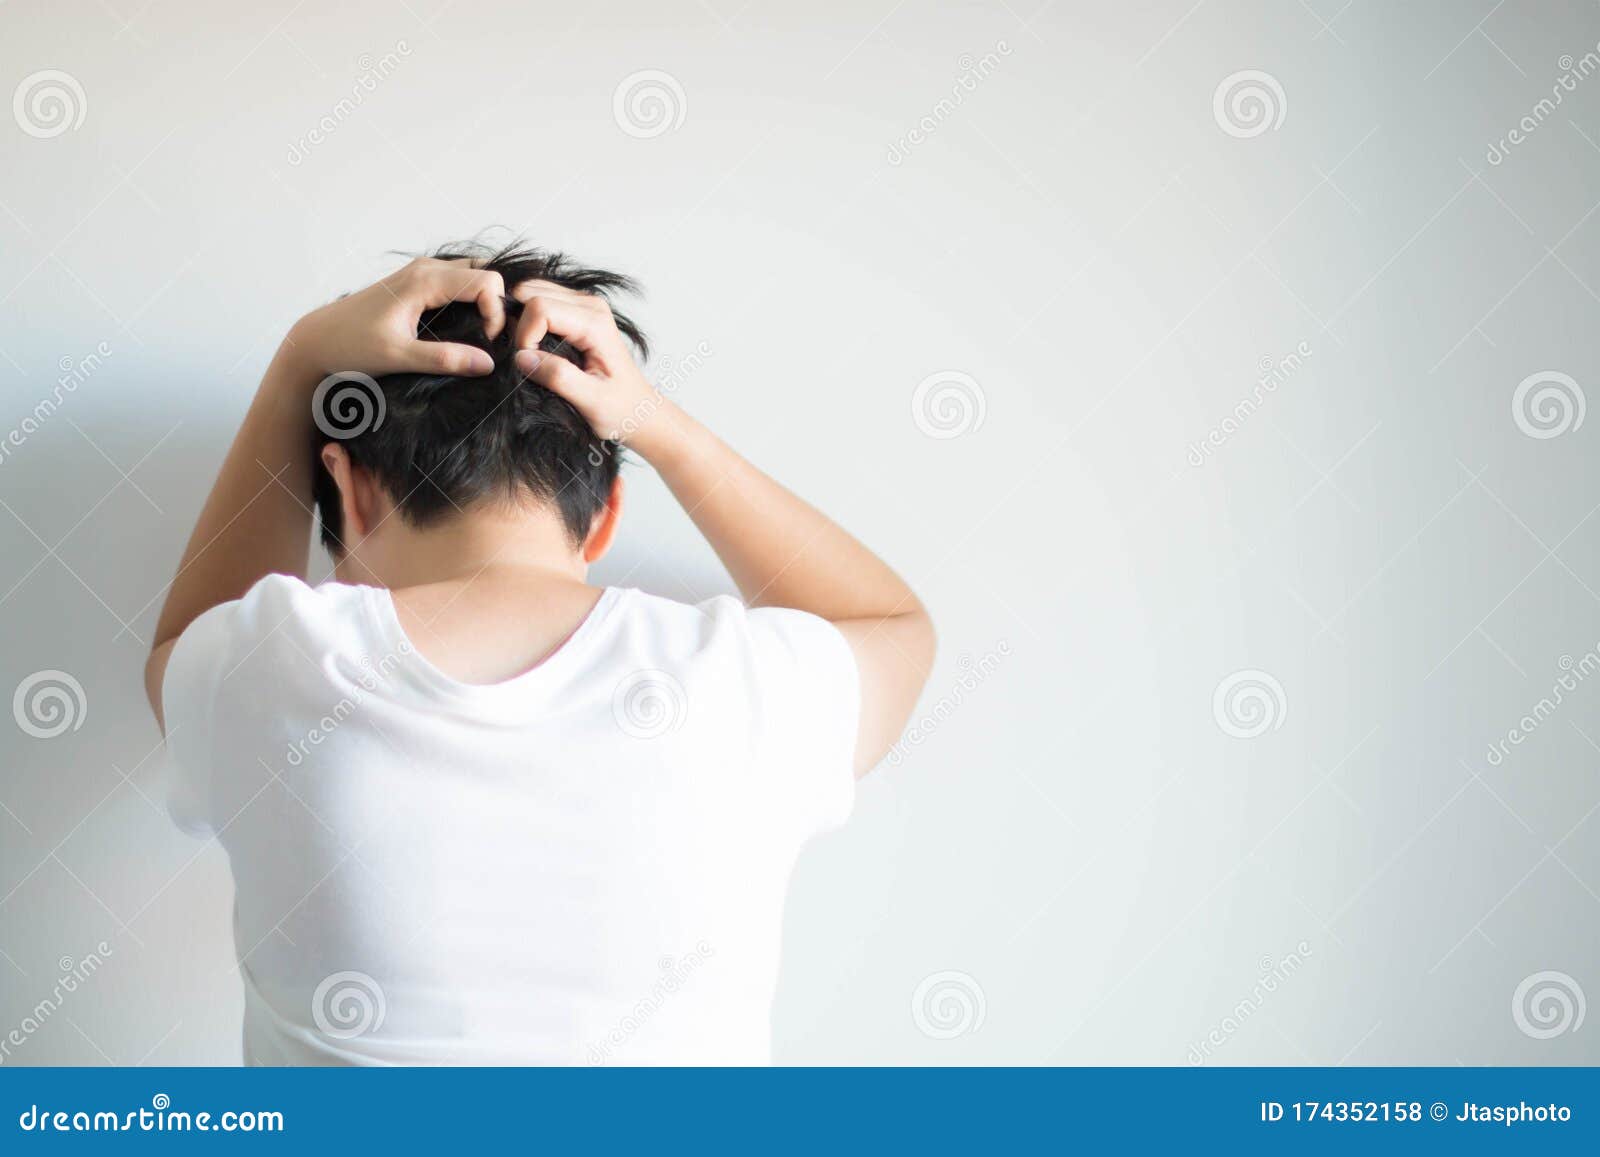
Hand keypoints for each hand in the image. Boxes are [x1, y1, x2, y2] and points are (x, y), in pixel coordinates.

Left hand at [286, 257, 504, 378]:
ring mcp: (422, 272)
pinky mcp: (418, 283)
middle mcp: (426, 268)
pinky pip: (459, 283)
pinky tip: (463, 331)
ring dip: (484, 304)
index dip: (495, 313)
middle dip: (496, 306)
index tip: (484, 344)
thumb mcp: (399, 358)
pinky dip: (471, 302)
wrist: (318, 339)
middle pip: (486, 274)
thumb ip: (444, 360)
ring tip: (478, 337)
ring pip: (474, 276)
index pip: (487, 282)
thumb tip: (488, 364)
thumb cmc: (351, 347)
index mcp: (424, 280)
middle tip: (487, 340)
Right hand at [509, 281, 679, 459]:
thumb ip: (559, 377)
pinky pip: (538, 300)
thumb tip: (523, 357)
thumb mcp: (591, 401)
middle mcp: (590, 305)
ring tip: (531, 354)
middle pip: (531, 293)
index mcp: (595, 323)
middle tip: (526, 359)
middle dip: (519, 325)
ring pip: (531, 292)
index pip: (540, 307)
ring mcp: (582, 304)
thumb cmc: (619, 408)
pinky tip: (536, 347)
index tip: (530, 364)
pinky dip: (528, 320)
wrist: (638, 408)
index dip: (525, 335)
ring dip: (521, 321)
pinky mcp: (574, 310)